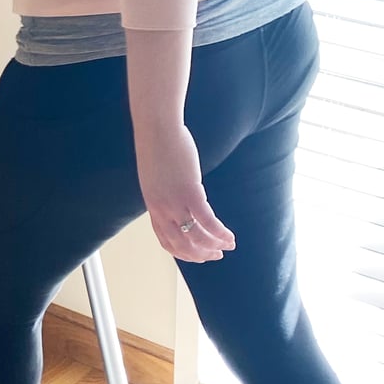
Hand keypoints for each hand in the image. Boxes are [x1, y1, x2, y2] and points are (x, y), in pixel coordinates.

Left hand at [136, 126, 235, 264]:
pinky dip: (220, 233)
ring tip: (228, 246)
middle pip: (182, 245)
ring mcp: (175, 203)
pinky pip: (208, 222)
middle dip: (201, 254)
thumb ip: (166, 190)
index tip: (198, 255)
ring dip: (214, 246)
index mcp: (153, 206)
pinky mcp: (190, 193)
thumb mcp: (157, 176)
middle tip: (217, 255)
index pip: (166, 241)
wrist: (157, 128)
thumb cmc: (158, 146)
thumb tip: (178, 194)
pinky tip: (230, 237)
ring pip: (196, 238)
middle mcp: (162, 209)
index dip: (184, 253)